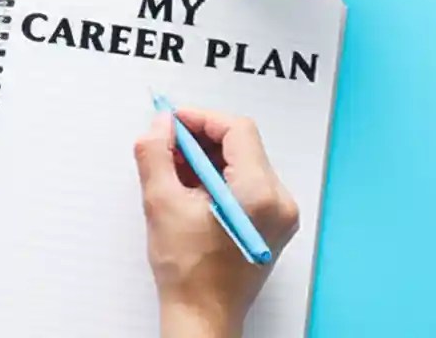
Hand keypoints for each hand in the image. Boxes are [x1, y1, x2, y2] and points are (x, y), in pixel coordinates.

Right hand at [133, 108, 299, 337]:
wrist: (203, 315)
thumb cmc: (188, 271)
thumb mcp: (161, 203)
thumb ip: (156, 154)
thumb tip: (160, 124)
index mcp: (259, 194)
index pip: (237, 130)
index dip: (200, 119)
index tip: (172, 121)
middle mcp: (279, 202)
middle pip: (242, 145)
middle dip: (200, 139)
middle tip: (166, 143)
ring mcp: (278, 215)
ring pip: (242, 164)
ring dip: (206, 158)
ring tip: (172, 169)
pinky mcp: (270, 225)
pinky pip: (245, 184)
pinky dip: (216, 178)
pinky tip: (188, 188)